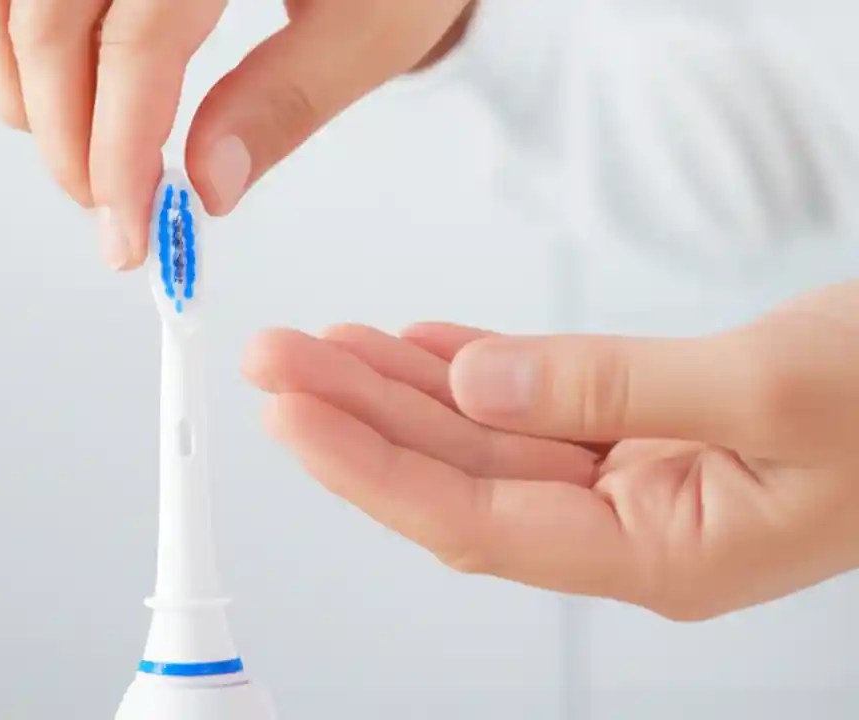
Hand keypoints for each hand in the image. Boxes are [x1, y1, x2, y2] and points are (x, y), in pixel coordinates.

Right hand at [0, 0, 474, 268]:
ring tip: (76, 157)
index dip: (118, 150)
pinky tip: (48, 87)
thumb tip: (206, 186)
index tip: (126, 231)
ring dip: (17, 88)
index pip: (138, 41)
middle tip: (107, 210)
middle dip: (64, 138)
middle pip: (48, 21)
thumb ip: (289, 98)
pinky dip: (4, 38)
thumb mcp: (377, 20)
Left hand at [245, 281, 858, 619]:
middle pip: (461, 477)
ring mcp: (634, 479)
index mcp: (658, 555)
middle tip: (279, 363)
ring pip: (487, 436)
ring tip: (320, 347)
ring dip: (401, 390)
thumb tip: (474, 380)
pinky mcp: (642, 429)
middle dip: (360, 419)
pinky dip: (471, 370)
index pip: (473, 522)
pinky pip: (534, 404)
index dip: (369, 469)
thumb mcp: (763, 391)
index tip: (292, 417)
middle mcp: (631, 528)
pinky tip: (411, 347)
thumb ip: (609, 388)